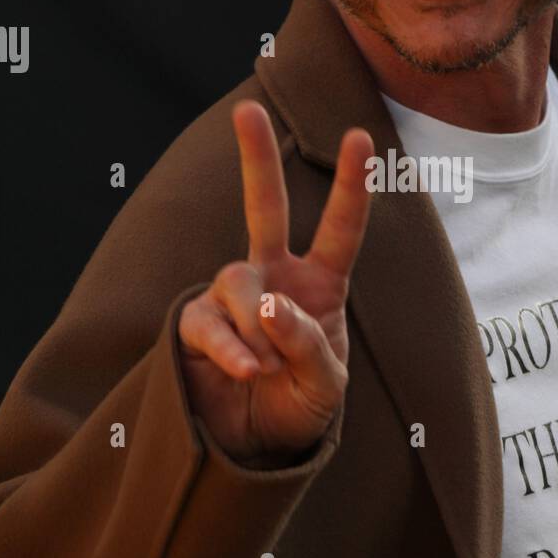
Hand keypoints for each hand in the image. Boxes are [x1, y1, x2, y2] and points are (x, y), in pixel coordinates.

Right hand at [178, 100, 373, 462]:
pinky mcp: (197, 326)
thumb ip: (308, 345)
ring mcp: (232, 299)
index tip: (360, 138)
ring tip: (267, 366)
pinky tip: (248, 370)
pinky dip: (231, 348)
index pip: (339, 229)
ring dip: (255, 324)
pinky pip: (209, 323)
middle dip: (254, 158)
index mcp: (319, 284)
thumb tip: (270, 306)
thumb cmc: (301, 406)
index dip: (351, 185)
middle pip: (263, 207)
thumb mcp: (326, 384)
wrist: (256, 447)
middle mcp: (273, 278)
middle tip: (245, 110)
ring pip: (237, 280)